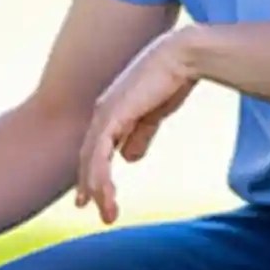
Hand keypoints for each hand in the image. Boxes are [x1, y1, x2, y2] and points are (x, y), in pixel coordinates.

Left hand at [75, 28, 196, 223]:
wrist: (180, 57)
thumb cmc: (170, 80)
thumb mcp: (153, 116)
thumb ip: (140, 135)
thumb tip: (129, 159)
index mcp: (110, 112)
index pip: (94, 149)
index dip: (91, 174)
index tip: (90, 198)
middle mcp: (102, 113)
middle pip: (88, 157)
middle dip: (90, 187)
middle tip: (92, 212)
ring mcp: (105, 113)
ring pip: (92, 160)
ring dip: (97, 188)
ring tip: (106, 213)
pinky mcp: (113, 115)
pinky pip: (101, 152)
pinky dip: (100, 175)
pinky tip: (102, 193)